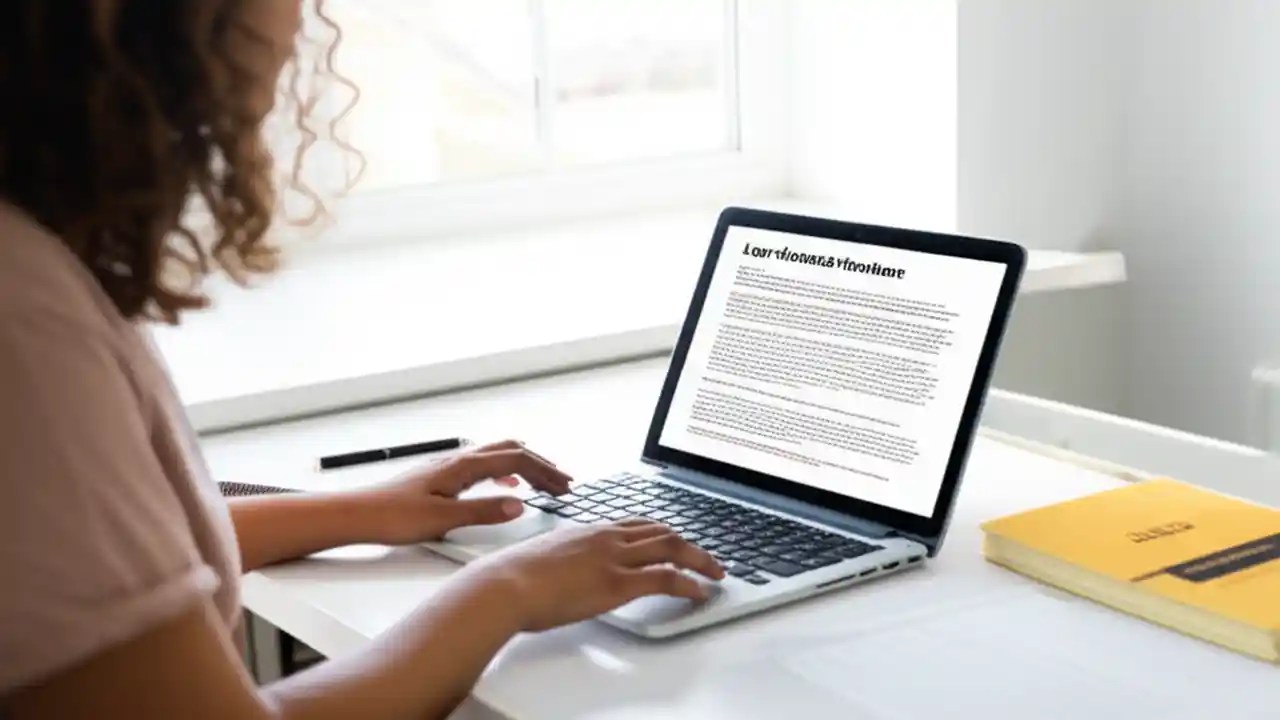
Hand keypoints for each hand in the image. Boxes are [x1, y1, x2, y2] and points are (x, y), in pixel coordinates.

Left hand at [357, 439, 571, 544]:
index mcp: (463, 467)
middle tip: (564, 482)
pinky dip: (505, 469)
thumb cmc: (393, 516)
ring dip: (525, 465)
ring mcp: (449, 466)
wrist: (358, 514)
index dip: (545, 472)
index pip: (516, 460)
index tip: (565, 486)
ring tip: (544, 479)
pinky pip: (484, 464)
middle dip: (541, 465)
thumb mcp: (443, 519)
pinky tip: (506, 483)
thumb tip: (519, 505)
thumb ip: (483, 512)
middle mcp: (458, 460)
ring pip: (498, 455)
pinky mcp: (442, 476)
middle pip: (511, 452)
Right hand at [463, 519, 726, 631]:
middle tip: (706, 558)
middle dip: (689, 544)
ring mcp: (614, 558)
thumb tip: (564, 573)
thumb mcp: (544, 558)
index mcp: (589, 529)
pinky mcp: (617, 583)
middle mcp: (606, 537)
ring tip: (715, 573)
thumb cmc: (512, 577)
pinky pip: (665, 578)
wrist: (504, 584)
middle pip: (661, 531)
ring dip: (699, 560)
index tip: (676, 539)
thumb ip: (563, 560)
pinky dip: (689, 583)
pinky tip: (699, 591)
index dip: (662, 532)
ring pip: (671, 548)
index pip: (637, 523)